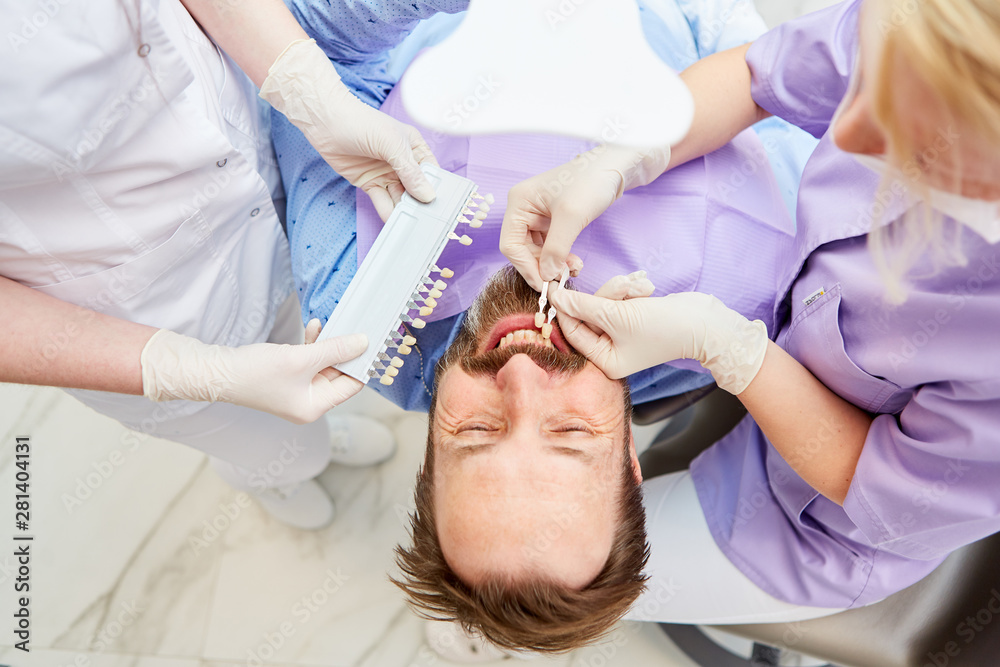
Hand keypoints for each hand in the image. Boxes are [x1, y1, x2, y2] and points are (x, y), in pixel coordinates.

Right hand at [140, 326, 366, 423]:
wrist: (216, 371)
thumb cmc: (254, 372)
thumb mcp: (301, 358)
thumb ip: (334, 349)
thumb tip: (362, 343)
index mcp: (315, 406)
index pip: (351, 385)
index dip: (362, 363)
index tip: (373, 341)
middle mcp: (308, 402)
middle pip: (338, 374)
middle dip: (344, 350)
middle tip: (355, 326)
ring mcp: (297, 391)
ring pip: (324, 364)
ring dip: (327, 344)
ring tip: (328, 324)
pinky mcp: (287, 378)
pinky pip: (309, 361)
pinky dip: (313, 345)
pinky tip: (314, 327)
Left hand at [259, 39, 438, 221]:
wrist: (326, 122)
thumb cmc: (362, 123)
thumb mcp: (393, 145)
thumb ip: (411, 172)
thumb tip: (428, 195)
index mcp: (414, 148)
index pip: (431, 172)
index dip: (438, 188)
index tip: (444, 207)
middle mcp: (403, 162)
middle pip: (417, 188)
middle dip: (421, 204)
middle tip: (429, 222)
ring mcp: (386, 174)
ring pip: (400, 197)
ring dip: (405, 210)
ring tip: (412, 225)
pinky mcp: (370, 184)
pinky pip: (382, 200)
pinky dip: (387, 211)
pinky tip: (393, 220)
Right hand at [500, 143, 670, 289]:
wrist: (615, 166)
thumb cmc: (591, 181)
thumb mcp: (571, 216)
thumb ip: (555, 249)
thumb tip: (546, 276)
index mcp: (519, 202)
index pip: (510, 245)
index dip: (526, 267)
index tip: (544, 284)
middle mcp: (523, 209)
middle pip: (522, 250)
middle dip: (542, 266)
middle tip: (563, 279)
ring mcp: (537, 215)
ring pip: (537, 251)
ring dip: (553, 264)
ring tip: (574, 269)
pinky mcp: (552, 220)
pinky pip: (549, 246)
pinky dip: (560, 257)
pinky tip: (574, 263)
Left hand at [550, 288, 767, 394]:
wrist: (704, 322)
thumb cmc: (663, 326)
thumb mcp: (618, 315)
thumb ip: (583, 306)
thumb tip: (555, 297)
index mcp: (604, 361)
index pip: (572, 332)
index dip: (565, 308)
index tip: (556, 285)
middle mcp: (610, 350)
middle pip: (588, 314)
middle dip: (606, 296)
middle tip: (624, 289)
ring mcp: (621, 333)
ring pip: (604, 301)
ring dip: (621, 290)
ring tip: (642, 290)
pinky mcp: (631, 317)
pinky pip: (618, 298)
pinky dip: (631, 290)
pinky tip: (646, 290)